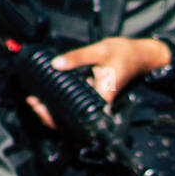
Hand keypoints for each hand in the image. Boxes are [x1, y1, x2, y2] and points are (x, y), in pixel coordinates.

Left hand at [25, 36, 169, 128]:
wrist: (140, 56)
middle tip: (34, 104)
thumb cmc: (126, 55)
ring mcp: (98, 103)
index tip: (40, 106)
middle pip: (75, 124)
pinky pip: (78, 108)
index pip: (78, 116)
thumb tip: (56, 63)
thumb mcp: (100, 51)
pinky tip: (50, 98)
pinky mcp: (96, 99)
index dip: (57, 116)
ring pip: (75, 118)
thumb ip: (77, 57)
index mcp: (103, 96)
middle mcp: (101, 105)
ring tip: (37, 102)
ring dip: (56, 114)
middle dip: (52, 118)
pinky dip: (63, 107)